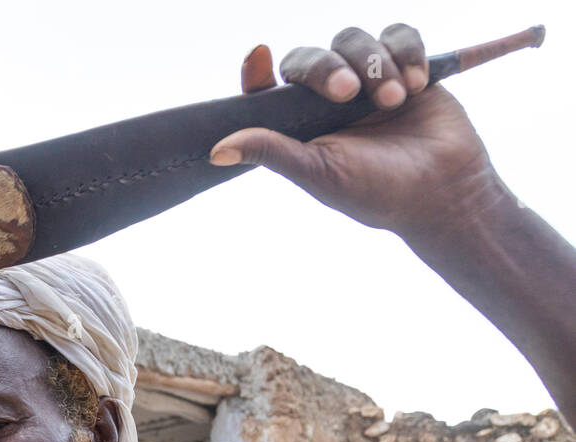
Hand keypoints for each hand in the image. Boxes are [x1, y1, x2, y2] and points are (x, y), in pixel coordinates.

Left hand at [210, 25, 499, 240]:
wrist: (442, 192)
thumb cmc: (374, 191)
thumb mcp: (317, 173)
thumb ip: (271, 152)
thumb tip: (215, 152)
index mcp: (298, 123)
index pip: (267, 89)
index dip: (256, 71)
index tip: (258, 56)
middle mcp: (326, 98)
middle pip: (311, 57)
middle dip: (328, 67)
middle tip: (348, 93)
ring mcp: (365, 79)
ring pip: (353, 39)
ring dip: (375, 63)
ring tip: (394, 100)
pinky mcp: (405, 65)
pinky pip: (399, 34)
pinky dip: (407, 51)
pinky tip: (416, 85)